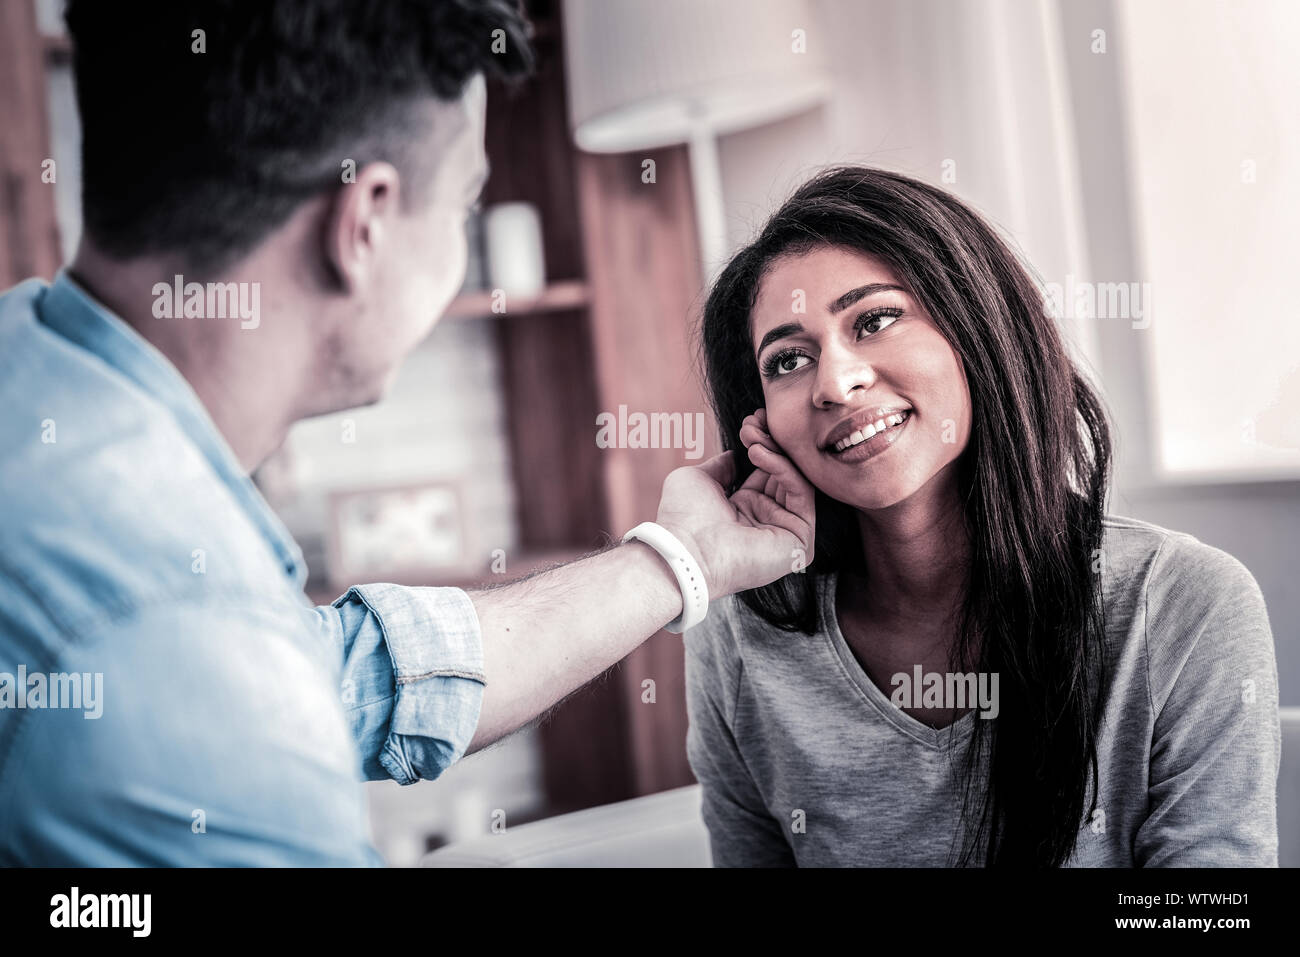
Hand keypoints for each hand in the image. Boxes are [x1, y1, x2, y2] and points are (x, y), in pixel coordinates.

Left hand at [654, 408, 815, 597]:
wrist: (684, 548)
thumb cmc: (683, 518)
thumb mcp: (698, 479)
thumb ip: (721, 466)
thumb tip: (736, 454)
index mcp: (744, 510)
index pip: (767, 471)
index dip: (763, 444)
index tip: (753, 420)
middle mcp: (767, 521)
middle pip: (783, 474)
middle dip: (771, 443)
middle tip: (755, 420)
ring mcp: (784, 532)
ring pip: (795, 481)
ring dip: (776, 452)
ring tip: (752, 437)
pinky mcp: (799, 542)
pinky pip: (802, 495)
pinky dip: (784, 470)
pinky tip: (758, 454)